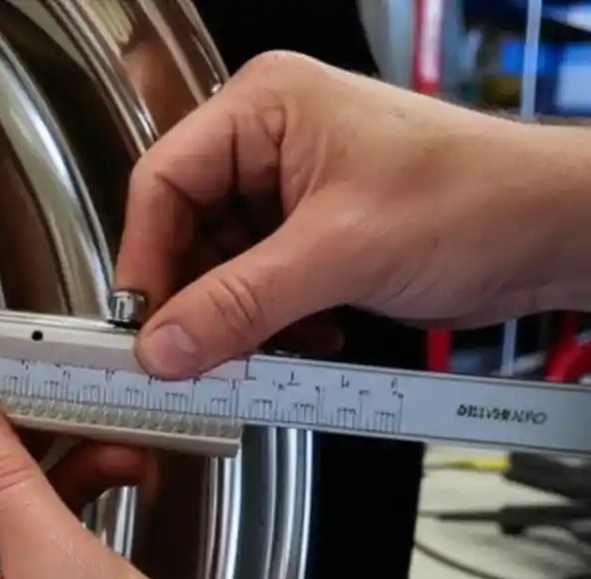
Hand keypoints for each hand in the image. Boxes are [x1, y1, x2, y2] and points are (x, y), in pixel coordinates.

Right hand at [117, 51, 590, 378]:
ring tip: (263, 351)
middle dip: (195, 298)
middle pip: (184, 230)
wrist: (553, 233)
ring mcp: (286, 191)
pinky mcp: (308, 236)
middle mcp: (264, 143)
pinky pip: (254, 286)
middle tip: (193, 356)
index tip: (142, 326)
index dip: (145, 258)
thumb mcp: (341, 253)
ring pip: (218, 267)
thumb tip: (163, 347)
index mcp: (261, 108)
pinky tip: (307, 337)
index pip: (162, 181)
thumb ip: (241, 304)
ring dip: (235, 318)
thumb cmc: (475, 198)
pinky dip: (268, 322)